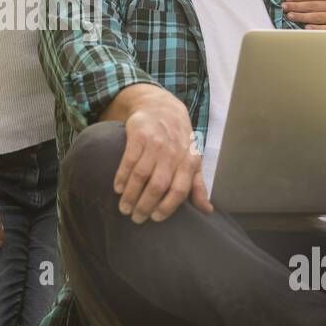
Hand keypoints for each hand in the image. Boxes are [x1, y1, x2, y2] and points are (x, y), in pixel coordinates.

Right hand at [112, 94, 212, 222]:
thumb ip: (197, 185)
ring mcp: (154, 143)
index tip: (155, 218)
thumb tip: (207, 210)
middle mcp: (172, 153)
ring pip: (141, 176)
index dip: (167, 207)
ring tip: (124, 208)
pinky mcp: (138, 136)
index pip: (179, 190)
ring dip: (130, 195)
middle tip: (137, 218)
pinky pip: (128, 161)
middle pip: (158, 186)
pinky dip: (121, 177)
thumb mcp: (192, 159)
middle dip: (145, 205)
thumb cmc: (178, 140)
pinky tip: (118, 188)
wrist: (161, 107)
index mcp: (188, 161)